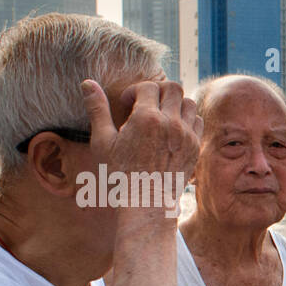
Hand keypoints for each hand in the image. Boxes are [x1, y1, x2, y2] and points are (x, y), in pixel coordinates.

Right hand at [81, 78, 201, 206]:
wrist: (147, 202)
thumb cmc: (119, 173)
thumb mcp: (103, 140)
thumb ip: (97, 109)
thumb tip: (87, 82)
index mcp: (147, 119)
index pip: (148, 86)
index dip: (135, 91)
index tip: (127, 105)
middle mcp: (171, 124)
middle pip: (173, 88)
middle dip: (158, 90)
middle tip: (146, 103)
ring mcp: (187, 136)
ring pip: (189, 103)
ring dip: (175, 103)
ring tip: (160, 115)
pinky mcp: (195, 147)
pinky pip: (198, 122)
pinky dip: (187, 119)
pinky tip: (172, 129)